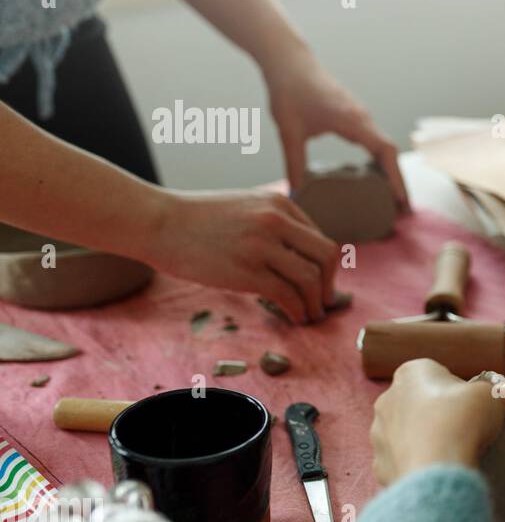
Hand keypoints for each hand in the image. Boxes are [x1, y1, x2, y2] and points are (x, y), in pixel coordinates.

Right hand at [147, 190, 338, 323]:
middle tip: (325, 303)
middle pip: (326, 257)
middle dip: (330, 285)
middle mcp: (276, 222)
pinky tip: (294, 317)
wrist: (158, 222)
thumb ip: (275, 224)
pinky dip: (297, 311)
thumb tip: (300, 256)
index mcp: (280, 204)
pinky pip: (287, 295)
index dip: (326, 267)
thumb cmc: (198, 219)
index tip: (322, 284)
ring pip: (310, 279)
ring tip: (310, 316)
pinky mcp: (246, 271)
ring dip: (316, 304)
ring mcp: (261, 246)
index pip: (320, 239)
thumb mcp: (245, 207)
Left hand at [262, 46, 409, 211]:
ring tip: (392, 198)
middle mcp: (362, 118)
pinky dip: (380, 161)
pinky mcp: (354, 115)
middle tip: (401, 209)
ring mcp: (360, 115)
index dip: (395, 178)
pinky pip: (375, 141)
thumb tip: (296, 193)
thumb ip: (293, 163)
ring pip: (384, 147)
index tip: (401, 200)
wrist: (288, 60)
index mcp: (352, 120)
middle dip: (398, 182)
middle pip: (391, 153)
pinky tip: (373, 176)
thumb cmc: (289, 89)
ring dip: (390, 172)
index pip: (385, 152)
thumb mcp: (289, 130)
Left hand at [371, 361, 504, 485]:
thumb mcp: (493, 398)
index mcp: (412, 373)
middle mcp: (388, 398)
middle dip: (436, 413)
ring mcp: (378, 432)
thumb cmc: (462, 421)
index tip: (471, 406)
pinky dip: (414, 463)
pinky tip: (433, 469)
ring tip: (448, 451)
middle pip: (417, 402)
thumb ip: (500, 392)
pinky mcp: (379, 462)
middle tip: (461, 428)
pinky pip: (399, 460)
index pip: (436, 375)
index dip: (457, 390)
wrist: (437, 469)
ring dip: (422, 438)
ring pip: (404, 432)